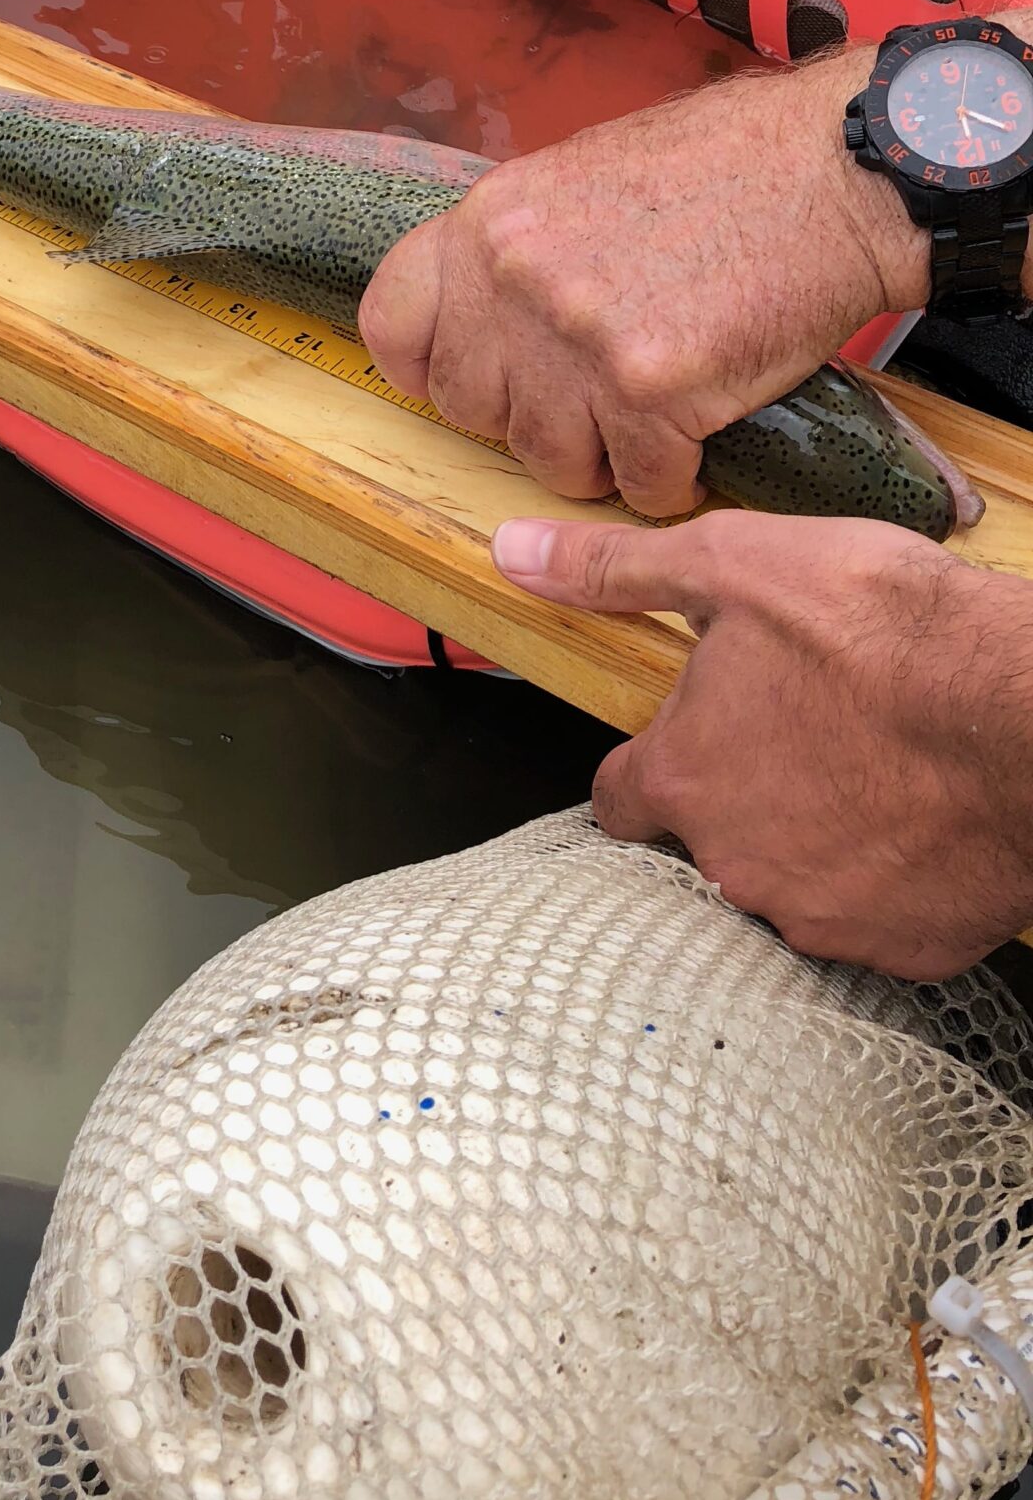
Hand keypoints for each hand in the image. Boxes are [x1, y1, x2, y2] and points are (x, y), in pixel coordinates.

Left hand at [358, 54, 929, 521]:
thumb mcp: (582, 175)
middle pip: (471, 408)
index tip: (458, 385)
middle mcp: (516, 279)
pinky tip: (692, 448)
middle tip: (587, 406)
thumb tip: (482, 315)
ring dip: (596, 461)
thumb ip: (520, 247)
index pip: (394, 322)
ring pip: (547, 461)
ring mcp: (578, 338)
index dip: (423, 369)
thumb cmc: (729, 164)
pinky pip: (635, 485)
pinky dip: (667, 484)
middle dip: (527, 420)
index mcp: (490, 220)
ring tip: (643, 430)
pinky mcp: (652, 392)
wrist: (840, 173)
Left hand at [492, 510, 1032, 977]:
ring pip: (791, 885)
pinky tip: (918, 824)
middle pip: (708, 845)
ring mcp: (819, 915)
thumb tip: (517, 552)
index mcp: (683, 778)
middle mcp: (734, 863)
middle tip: (804, 741)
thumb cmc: (887, 633)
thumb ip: (616, 569)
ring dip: (815, 842)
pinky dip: (891, 881)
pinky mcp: (902, 947)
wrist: (1026, 712)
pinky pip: (878, 921)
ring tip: (867, 775)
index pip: (619, 801)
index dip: (646, 769)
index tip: (681, 748)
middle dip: (742, 800)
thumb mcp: (732, 563)